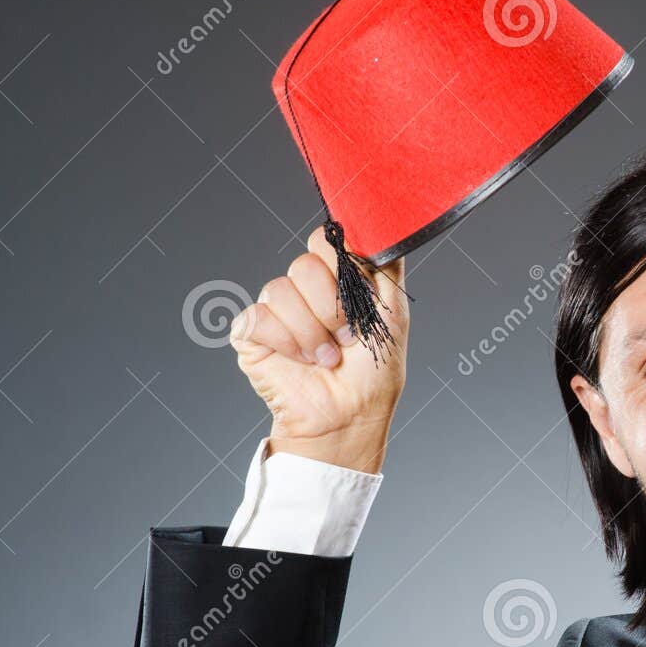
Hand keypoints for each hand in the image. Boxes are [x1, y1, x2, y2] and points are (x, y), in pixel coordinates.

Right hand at [229, 229, 407, 473]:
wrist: (349, 417)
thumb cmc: (373, 374)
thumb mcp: (394, 316)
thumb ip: (387, 270)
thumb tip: (382, 229)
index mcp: (336, 279)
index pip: (327, 239)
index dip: (342, 263)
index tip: (360, 298)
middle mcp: (305, 290)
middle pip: (305, 263)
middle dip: (332, 306)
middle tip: (346, 336)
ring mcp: (276, 309)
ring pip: (281, 290)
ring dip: (312, 331)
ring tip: (326, 356)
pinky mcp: (251, 332)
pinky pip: (260, 317)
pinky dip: (288, 343)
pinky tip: (301, 362)